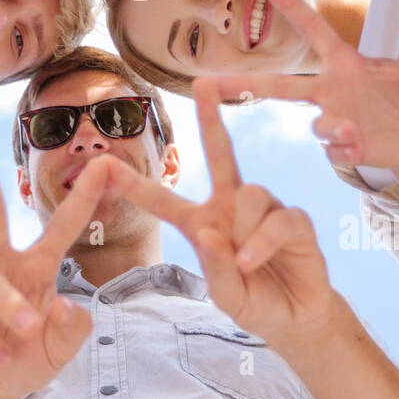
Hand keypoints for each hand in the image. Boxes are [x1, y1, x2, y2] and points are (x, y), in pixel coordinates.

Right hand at [0, 150, 106, 398]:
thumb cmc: (26, 360)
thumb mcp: (61, 350)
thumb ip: (72, 330)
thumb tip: (63, 306)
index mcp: (35, 269)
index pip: (61, 228)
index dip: (83, 199)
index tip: (102, 166)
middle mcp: (0, 267)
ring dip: (6, 305)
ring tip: (25, 333)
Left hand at [96, 80, 336, 347]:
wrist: (295, 318)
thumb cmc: (254, 302)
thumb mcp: (227, 296)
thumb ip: (216, 270)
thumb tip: (211, 234)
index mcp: (201, 223)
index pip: (162, 200)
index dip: (133, 184)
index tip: (102, 164)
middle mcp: (230, 205)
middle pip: (219, 152)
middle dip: (211, 116)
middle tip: (203, 80)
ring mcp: (264, 208)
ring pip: (248, 193)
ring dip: (243, 232)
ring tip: (247, 265)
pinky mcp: (293, 219)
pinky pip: (276, 218)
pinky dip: (262, 242)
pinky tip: (253, 262)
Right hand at [215, 0, 398, 177]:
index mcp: (344, 64)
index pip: (314, 30)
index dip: (293, 5)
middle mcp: (331, 90)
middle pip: (281, 86)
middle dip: (244, 85)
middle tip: (206, 84)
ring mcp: (335, 120)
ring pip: (314, 123)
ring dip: (329, 126)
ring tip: (350, 129)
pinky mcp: (347, 149)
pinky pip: (338, 150)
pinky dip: (345, 149)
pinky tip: (358, 146)